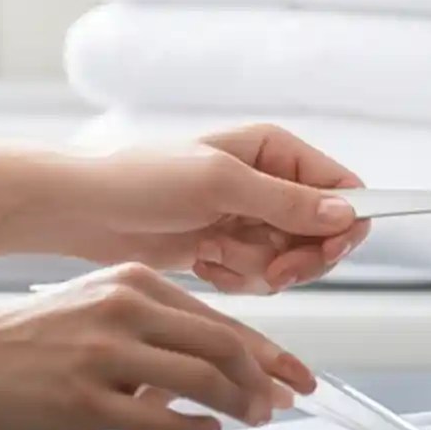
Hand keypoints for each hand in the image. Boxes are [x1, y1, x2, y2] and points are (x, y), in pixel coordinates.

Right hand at [0, 263, 315, 429]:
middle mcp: (126, 310)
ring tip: (251, 419)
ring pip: (201, 381)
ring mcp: (106, 354)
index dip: (268, 352)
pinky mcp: (85, 399)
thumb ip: (165, 329)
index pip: (221, 319)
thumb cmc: (40, 338)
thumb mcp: (104, 308)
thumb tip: (227, 368)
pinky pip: (161, 421)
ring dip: (238, 406)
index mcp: (137, 283)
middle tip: (280, 403)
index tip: (296, 374)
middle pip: (223, 346)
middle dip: (262, 380)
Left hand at [71, 123, 370, 293]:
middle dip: (300, 258)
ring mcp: (254, 219)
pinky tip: (206, 263)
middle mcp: (272, 183)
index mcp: (277, 152)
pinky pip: (263, 276)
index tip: (326, 251)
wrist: (84, 212)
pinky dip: (239, 277)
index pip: (345, 189)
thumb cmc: (140, 180)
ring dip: (261, 268)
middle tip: (275, 271)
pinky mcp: (234, 248)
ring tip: (218, 254)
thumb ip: (288, 201)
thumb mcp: (221, 185)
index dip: (345, 224)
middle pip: (326, 234)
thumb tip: (346, 213)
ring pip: (295, 261)